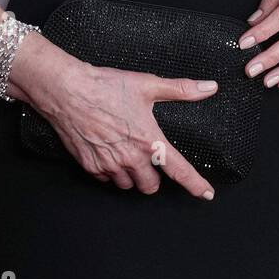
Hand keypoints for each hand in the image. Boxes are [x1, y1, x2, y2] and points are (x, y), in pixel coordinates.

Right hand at [15, 39, 217, 198]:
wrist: (69, 92)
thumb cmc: (107, 86)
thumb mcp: (148, 84)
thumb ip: (182, 89)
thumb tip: (210, 87)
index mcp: (149, 140)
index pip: (178, 170)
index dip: (195, 184)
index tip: (206, 194)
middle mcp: (130, 158)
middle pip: (150, 186)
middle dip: (153, 177)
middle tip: (149, 160)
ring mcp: (109, 165)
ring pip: (128, 186)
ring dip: (131, 176)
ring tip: (126, 154)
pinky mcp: (90, 167)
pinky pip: (106, 180)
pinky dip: (110, 173)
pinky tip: (108, 154)